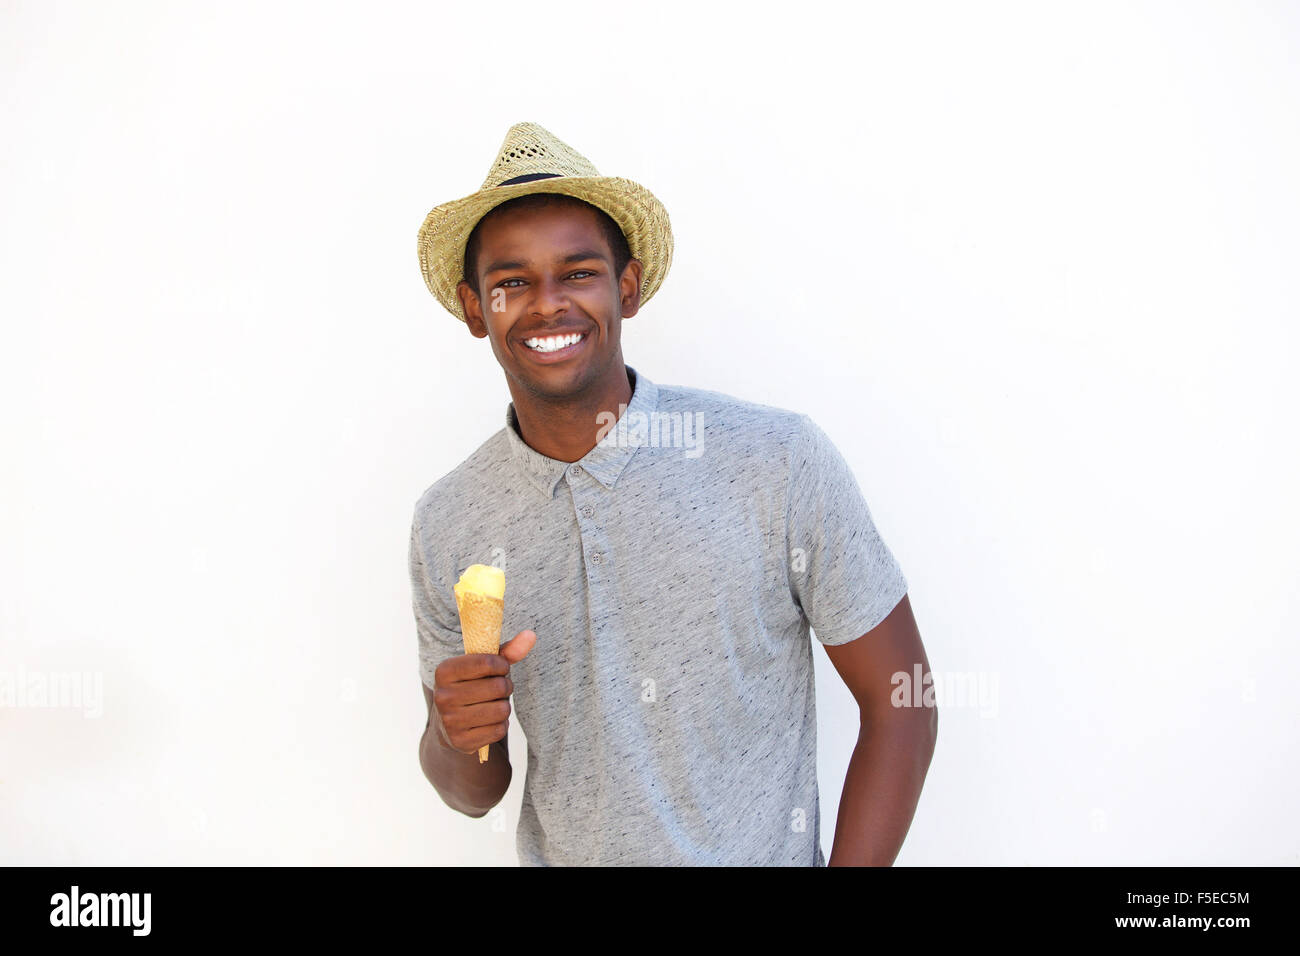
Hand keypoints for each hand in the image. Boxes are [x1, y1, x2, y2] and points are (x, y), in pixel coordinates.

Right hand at [431, 630, 536, 756]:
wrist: (449, 724)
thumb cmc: (472, 685)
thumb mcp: (484, 665)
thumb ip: (507, 651)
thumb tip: (531, 635)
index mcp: (444, 671)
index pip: (488, 662)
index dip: (502, 665)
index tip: (500, 668)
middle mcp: (442, 696)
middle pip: (498, 687)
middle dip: (505, 687)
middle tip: (498, 689)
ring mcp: (450, 721)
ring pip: (501, 710)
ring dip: (504, 707)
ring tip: (493, 704)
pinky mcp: (460, 742)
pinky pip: (499, 730)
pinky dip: (500, 725)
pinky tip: (488, 721)